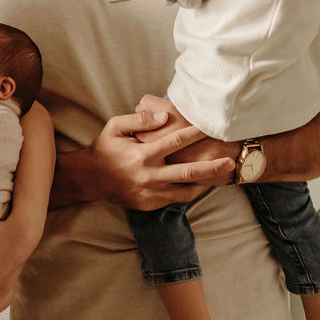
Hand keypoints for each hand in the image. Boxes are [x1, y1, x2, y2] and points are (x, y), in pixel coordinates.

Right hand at [85, 101, 234, 210]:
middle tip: (230, 162)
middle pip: (188, 172)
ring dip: (205, 183)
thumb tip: (163, 115)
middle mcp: (148, 176)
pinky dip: (189, 191)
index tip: (210, 127)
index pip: (175, 142)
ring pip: (186, 191)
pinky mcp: (149, 204)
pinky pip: (175, 198)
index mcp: (141, 155)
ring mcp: (150, 193)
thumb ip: (139, 120)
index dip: (195, 134)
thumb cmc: (104, 149)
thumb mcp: (115, 127)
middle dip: (211, 167)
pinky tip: (199, 183)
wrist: (89, 180)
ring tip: (221, 175)